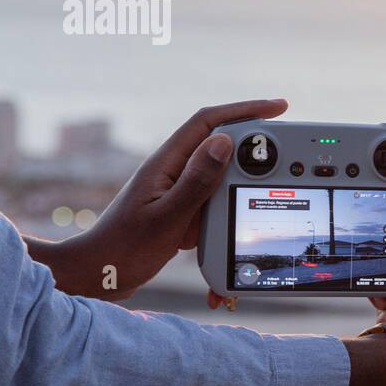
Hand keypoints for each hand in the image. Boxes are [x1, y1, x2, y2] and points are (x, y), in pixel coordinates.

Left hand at [29, 99, 288, 299]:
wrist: (97, 277)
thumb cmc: (123, 248)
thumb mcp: (166, 217)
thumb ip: (197, 181)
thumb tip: (224, 143)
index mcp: (167, 163)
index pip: (209, 122)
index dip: (245, 109)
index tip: (279, 108)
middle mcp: (173, 171)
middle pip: (222, 147)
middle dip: (256, 149)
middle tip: (287, 156)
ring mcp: (177, 191)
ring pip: (222, 177)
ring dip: (244, 186)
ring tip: (267, 196)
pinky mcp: (181, 212)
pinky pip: (213, 206)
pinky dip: (227, 217)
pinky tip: (230, 237)